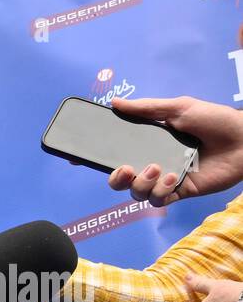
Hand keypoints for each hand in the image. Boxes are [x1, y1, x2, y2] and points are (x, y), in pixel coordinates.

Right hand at [106, 96, 242, 205]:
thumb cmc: (216, 120)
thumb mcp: (179, 107)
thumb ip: (147, 108)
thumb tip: (115, 102)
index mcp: (150, 144)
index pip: (118, 154)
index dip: (101, 159)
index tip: (86, 158)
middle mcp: (154, 163)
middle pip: (121, 181)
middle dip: (117, 179)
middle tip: (126, 169)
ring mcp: (166, 180)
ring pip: (137, 193)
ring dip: (142, 183)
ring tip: (158, 169)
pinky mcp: (180, 192)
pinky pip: (158, 200)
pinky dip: (161, 191)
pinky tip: (174, 177)